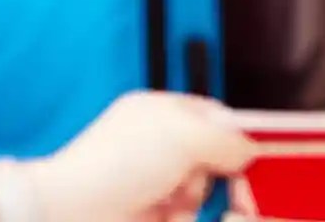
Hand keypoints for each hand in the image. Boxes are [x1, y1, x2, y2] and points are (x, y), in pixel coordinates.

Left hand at [27, 92, 258, 221]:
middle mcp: (156, 145)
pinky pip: (185, 214)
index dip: (235, 133)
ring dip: (197, 198)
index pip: (213, 116)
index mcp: (160, 112)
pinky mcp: (148, 213)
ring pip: (201, 190)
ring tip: (176, 203)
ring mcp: (151, 180)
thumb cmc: (114, 166)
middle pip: (212, 156)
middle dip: (220, 172)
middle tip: (229, 184)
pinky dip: (182, 217)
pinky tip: (165, 216)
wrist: (70, 214)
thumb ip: (226, 139)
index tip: (254, 152)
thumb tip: (249, 152)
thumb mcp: (185, 136)